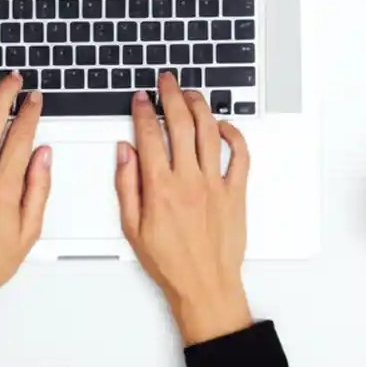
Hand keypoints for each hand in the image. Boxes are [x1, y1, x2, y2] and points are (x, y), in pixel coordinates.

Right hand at [115, 73, 252, 345]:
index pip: (150, 135)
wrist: (204, 285)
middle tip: (167, 81)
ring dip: (200, 107)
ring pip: (210, 132)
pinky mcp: (236, 192)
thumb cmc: (169, 262)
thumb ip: (126, 185)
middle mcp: (189, 181)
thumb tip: (125, 151)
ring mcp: (216, 184)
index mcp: (160, 188)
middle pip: (181, 124)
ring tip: (191, 94)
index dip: (143, 111)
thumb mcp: (132, 227)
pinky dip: (234, 135)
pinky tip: (223, 126)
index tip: (140, 98)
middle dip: (172, 95)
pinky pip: (240, 155)